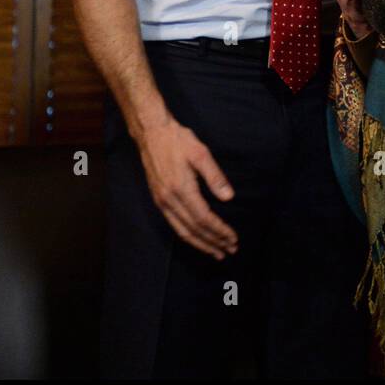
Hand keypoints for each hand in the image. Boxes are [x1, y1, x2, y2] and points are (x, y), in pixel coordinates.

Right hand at [137, 112, 237, 259]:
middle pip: (193, 230)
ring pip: (182, 231)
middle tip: (229, 250)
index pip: (204, 219)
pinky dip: (188, 236)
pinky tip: (197, 238)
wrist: (152, 133)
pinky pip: (174, 225)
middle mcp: (169, 200)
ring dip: (200, 244)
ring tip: (216, 251)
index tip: (233, 238)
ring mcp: (162, 201)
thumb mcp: (200, 153)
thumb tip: (229, 197)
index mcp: (181, 189)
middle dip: (213, 242)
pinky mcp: (158, 200)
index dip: (219, 231)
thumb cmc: (178, 140)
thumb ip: (215, 176)